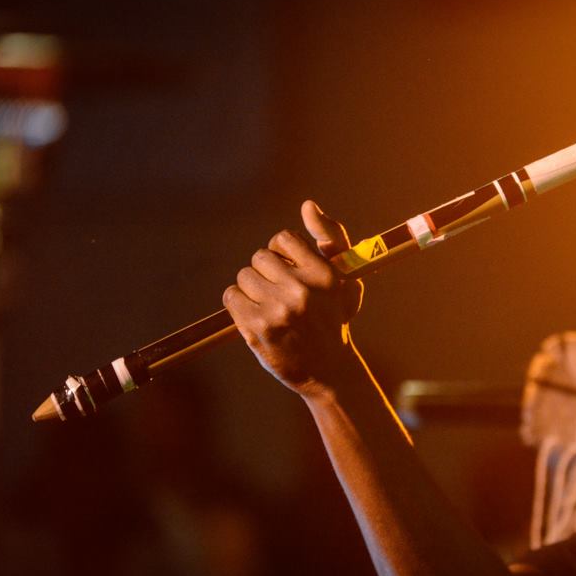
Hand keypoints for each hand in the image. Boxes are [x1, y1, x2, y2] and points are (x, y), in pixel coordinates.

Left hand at [223, 201, 363, 395]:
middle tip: (278, 292)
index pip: (282, 239)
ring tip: (268, 306)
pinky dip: (238, 305)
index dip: (282, 254)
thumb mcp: (345, 277)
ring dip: (251, 289)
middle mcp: (302, 290)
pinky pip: (231, 297)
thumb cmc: (334, 319)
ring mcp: (278, 310)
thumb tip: (308, 205)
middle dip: (265, 273)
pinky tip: (255, 316)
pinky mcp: (257, 327)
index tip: (290, 272)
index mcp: (324, 275)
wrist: (328, 370)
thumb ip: (331, 237)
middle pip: (259, 257)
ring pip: (243, 276)